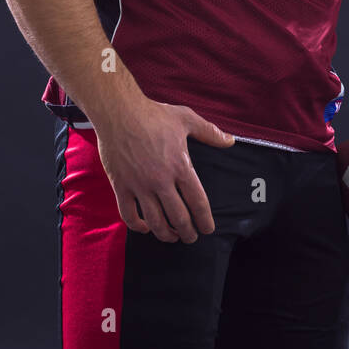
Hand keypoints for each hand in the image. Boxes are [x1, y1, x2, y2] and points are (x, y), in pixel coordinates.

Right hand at [91, 93, 234, 243]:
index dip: (205, 220)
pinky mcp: (121, 186)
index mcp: (180, 166)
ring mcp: (139, 185)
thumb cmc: (153, 114)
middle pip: (179, 217)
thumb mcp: (186, 119)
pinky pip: (128, 214)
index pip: (198, 203)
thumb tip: (230, 140)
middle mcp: (161, 181)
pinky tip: (145, 228)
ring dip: (166, 235)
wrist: (119, 112)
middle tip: (191, 237)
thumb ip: (209, 132)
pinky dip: (137, 226)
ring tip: (173, 237)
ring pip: (155, 221)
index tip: (208, 229)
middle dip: (188, 232)